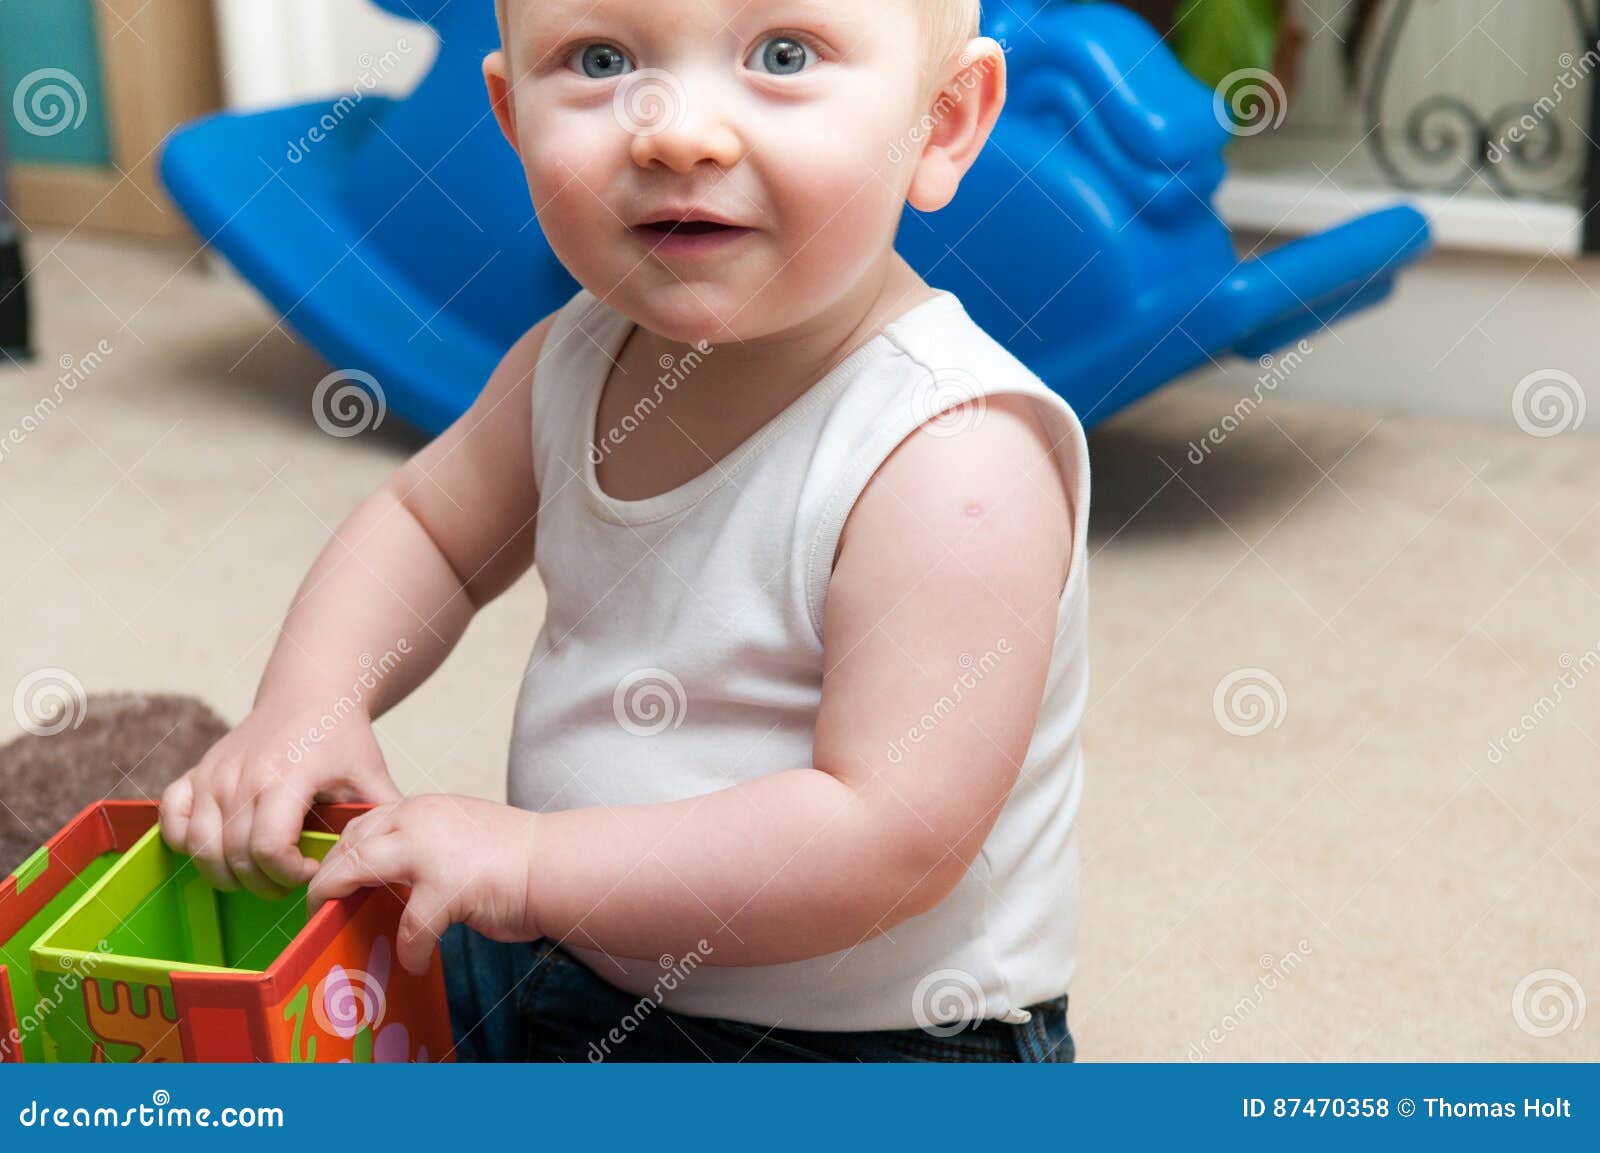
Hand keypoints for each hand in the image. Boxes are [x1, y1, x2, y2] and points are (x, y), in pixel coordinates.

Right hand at [159, 702, 400, 899]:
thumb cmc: (343, 739)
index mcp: (288, 775)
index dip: (287, 875)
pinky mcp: (195, 772)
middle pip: (234, 857)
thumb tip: (398, 858)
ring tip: (259, 871)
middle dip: (262, 883)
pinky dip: (186, 843)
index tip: (311, 872)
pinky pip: (171, 820)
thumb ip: (383, 816)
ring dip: (226, 873)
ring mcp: (213, 773)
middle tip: (289, 880)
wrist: (311, 695)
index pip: (267, 848)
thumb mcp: (371, 775)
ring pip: (199, 847)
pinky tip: (219, 847)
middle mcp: (242, 774)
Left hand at [306, 795, 539, 974]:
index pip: (363, 823)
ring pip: (358, 868)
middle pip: (350, 843)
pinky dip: (408, 950)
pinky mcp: (447, 886)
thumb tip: (390, 882)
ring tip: (336, 931)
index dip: (341, 854)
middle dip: (328, 878)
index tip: (333, 880)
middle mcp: (420, 819)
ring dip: (339, 901)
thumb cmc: (517, 858)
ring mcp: (430, 851)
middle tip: (321, 909)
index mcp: (424, 807)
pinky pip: (410, 926)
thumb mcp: (458, 836)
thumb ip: (423, 848)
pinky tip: (413, 962)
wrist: (558, 863)